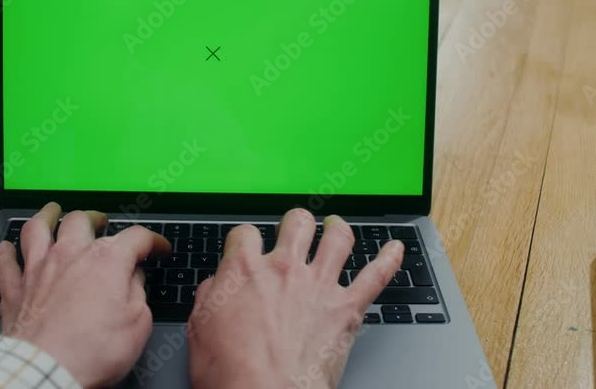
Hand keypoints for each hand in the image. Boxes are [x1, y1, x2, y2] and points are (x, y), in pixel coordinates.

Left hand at [0, 203, 170, 387]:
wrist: (47, 370)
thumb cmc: (92, 350)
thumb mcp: (138, 324)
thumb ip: (137, 294)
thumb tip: (134, 279)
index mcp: (107, 261)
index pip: (136, 237)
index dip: (152, 240)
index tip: (158, 248)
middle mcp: (70, 256)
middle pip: (80, 220)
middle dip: (94, 217)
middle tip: (101, 221)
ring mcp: (38, 270)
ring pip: (36, 229)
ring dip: (45, 217)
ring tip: (51, 211)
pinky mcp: (15, 291)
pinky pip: (6, 263)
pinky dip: (7, 253)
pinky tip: (7, 247)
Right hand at [187, 209, 402, 388]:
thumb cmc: (231, 373)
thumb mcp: (200, 329)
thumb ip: (209, 297)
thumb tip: (215, 286)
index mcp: (244, 271)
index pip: (245, 233)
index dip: (246, 239)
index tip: (247, 248)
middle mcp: (284, 268)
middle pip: (296, 222)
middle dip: (295, 223)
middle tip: (295, 231)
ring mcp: (319, 286)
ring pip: (338, 238)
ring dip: (338, 229)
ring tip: (337, 227)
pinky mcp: (347, 309)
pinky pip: (376, 276)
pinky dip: (389, 259)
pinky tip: (395, 249)